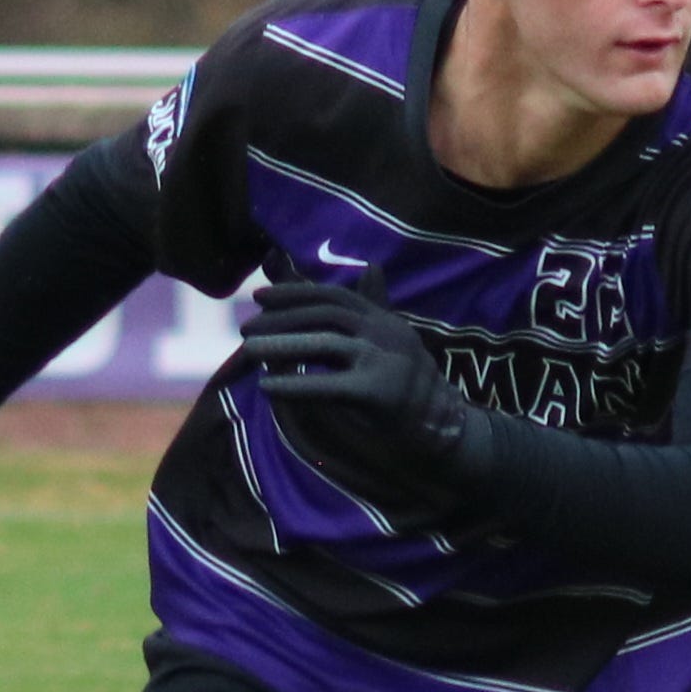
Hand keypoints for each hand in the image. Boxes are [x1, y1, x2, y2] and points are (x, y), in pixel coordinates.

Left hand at [235, 282, 475, 461]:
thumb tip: (372, 266)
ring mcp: (383, 359)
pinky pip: (328, 386)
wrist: (443, 424)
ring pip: (324, 343)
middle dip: (282, 318)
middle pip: (325, 315)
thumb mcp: (395, 336)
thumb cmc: (412, 382)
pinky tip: (268, 388)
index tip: (261, 297)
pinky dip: (295, 385)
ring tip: (248, 351)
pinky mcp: (378, 391)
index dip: (295, 293)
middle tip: (247, 329)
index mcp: (383, 318)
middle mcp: (384, 332)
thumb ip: (376, 305)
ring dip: (281, 345)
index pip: (334, 296)